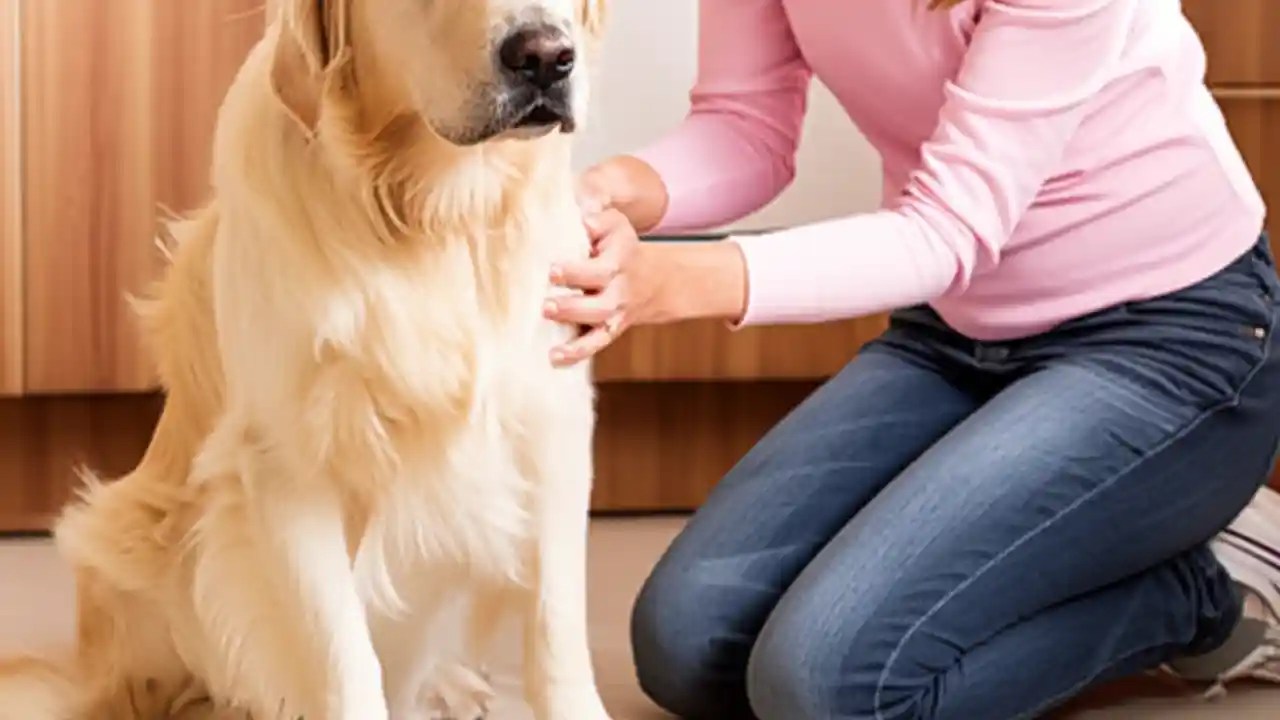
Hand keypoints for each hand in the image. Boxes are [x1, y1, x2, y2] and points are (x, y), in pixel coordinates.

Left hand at [544, 208, 667, 366]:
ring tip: (548, 325)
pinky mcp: (609, 330)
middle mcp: (621, 291)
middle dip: (572, 306)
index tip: (552, 270)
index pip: (602, 270)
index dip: (577, 272)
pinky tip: (554, 357)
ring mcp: (616, 314)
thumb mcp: (615, 224)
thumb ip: (598, 218)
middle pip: (601, 303)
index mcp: (620, 262)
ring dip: (573, 329)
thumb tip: (583, 220)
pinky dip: (576, 353)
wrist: (652, 281)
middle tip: (546, 304)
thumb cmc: (620, 247)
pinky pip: (596, 345)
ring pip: (599, 327)